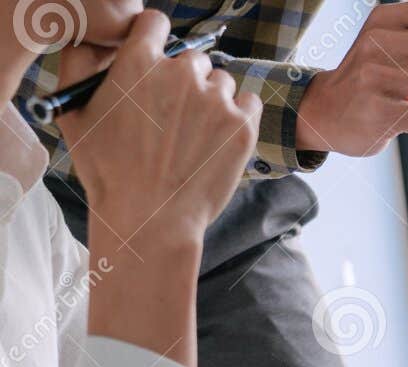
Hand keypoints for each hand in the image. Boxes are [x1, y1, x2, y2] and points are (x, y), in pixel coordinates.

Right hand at [57, 10, 260, 249]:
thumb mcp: (74, 112)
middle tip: (173, 117)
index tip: (157, 61)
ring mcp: (215, 99)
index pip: (155, 23)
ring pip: (221, 82)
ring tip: (194, 135)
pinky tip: (219, 139)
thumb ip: (80, 64)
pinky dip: (239, 116)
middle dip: (184, 80)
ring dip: (212, 100)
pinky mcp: (242, 125)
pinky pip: (249, 103)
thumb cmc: (108, 170)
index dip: (155, 40)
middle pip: (192, 58)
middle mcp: (180, 73)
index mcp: (137, 62)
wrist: (149, 218)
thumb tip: (99, 43)